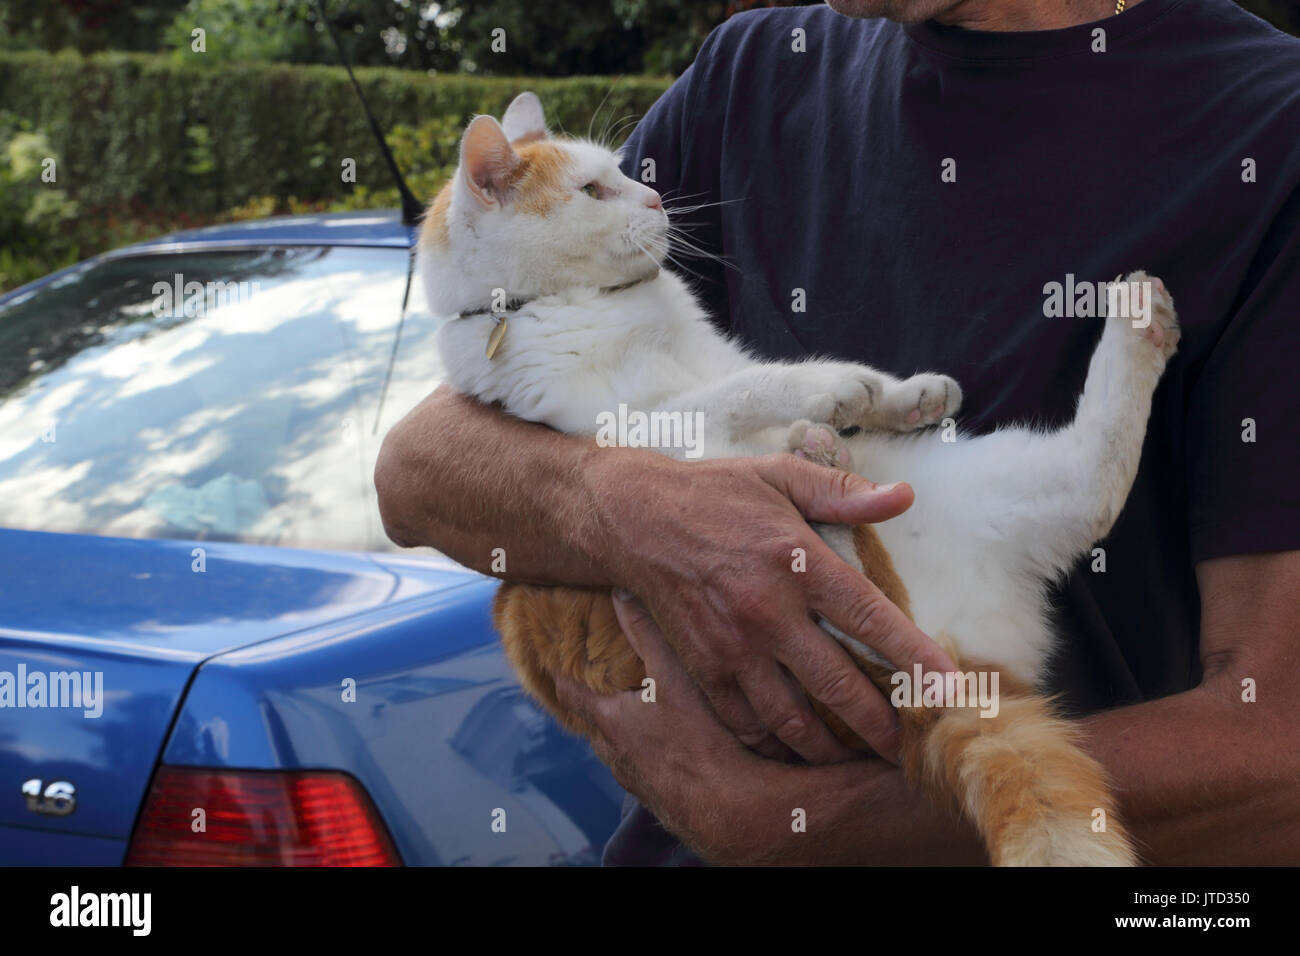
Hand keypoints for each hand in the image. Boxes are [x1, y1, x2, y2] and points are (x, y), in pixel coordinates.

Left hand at [555, 593, 788, 862]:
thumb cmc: (700, 740)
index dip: (562, 676)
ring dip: (626, 733)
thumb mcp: (673, 675)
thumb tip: (621, 591)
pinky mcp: (664, 799)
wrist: (732, 812)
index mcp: (611, 722)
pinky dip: (653, 755)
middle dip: (597, 705)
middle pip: (595, 725)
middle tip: (602, 684)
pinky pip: (648, 770)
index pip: (573, 694)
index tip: (552, 664)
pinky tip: (676, 748)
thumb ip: (648, 632)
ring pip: (621, 751)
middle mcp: (616, 755)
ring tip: (641, 715)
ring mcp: (639, 781)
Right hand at [585, 447, 956, 764]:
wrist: (633, 519)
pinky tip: (802, 750)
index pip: (871, 618)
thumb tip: (904, 496)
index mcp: (797, 560)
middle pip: (839, 685)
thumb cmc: (716, 493)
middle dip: (882, 725)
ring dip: (833, 747)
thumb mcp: (780, 474)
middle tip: (913, 748)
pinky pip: (747, 722)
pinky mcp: (704, 667)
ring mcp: (733, 647)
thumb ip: (843, 492)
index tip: (951, 690)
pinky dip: (779, 744)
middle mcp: (767, 611)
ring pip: (793, 718)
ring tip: (862, 761)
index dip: (916, 657)